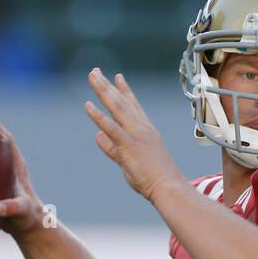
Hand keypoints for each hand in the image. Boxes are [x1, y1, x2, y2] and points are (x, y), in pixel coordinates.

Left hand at [84, 68, 186, 203]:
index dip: (124, 90)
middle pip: (121, 102)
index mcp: (145, 131)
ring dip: (103, 90)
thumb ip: (111, 147)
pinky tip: (88, 105)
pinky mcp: (129, 145)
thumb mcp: (128, 160)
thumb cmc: (154, 178)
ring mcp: (136, 135)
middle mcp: (141, 128)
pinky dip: (99, 116)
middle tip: (95, 71)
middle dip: (107, 85)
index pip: (133, 106)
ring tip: (92, 76)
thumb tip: (97, 136)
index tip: (117, 77)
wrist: (169, 187)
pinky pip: (111, 128)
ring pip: (117, 107)